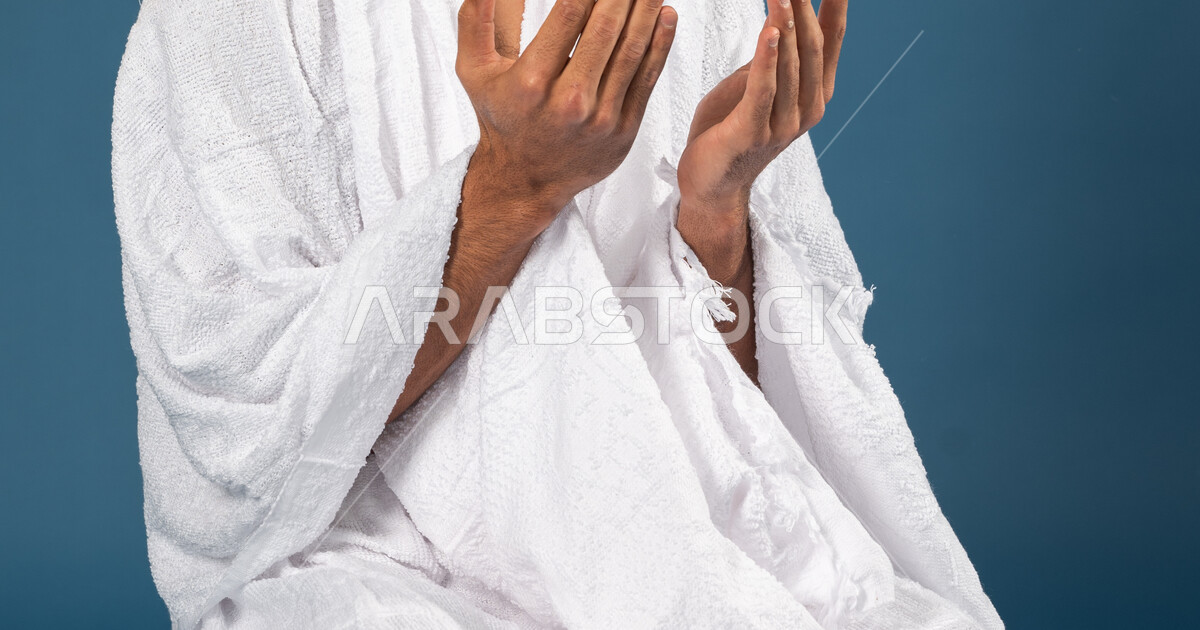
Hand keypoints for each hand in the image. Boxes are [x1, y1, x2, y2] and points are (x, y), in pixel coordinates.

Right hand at [456, 0, 677, 235]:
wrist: (524, 181)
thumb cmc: (502, 118)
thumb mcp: (474, 70)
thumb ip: (476, 19)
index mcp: (531, 82)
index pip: (570, 14)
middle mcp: (568, 102)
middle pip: (606, 28)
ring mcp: (600, 119)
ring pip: (631, 51)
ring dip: (647, 9)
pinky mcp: (623, 131)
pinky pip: (647, 79)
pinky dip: (661, 44)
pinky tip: (666, 16)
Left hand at [676, 0, 846, 224]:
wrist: (710, 182)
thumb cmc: (729, 128)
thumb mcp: (753, 83)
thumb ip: (771, 55)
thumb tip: (780, 13)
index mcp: (815, 93)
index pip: (832, 38)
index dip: (835, 3)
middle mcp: (808, 108)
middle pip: (811, 45)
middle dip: (805, 5)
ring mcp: (784, 124)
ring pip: (789, 65)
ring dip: (784, 23)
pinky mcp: (752, 133)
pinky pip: (762, 91)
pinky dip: (766, 60)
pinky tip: (768, 31)